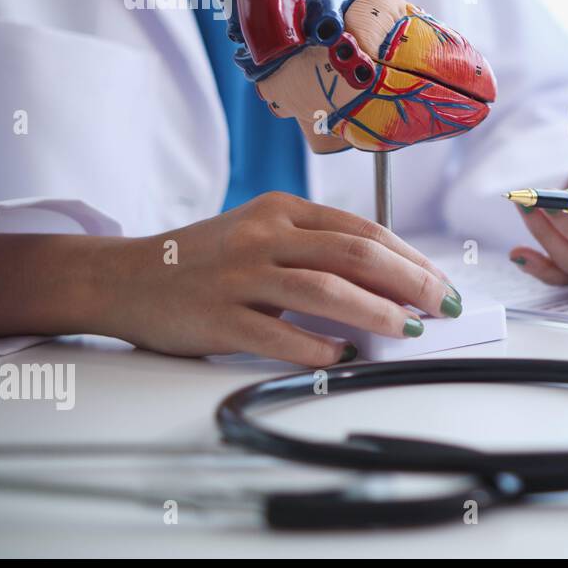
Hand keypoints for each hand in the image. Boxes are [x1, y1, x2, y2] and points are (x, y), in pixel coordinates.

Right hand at [94, 192, 460, 364]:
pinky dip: (318, 348)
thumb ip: (316, 249)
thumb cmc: (206, 260)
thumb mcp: (262, 233)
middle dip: (411, 281)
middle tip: (442, 305)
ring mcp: (239, 276)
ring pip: (325, 290)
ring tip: (408, 330)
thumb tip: (390, 285)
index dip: (410, 257)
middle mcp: (263, 235)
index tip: (440, 282)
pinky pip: (279, 336)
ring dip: (376, 312)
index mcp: (282, 210)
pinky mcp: (218, 317)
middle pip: (355, 254)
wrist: (125, 276)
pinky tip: (343, 357)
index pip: (363, 229)